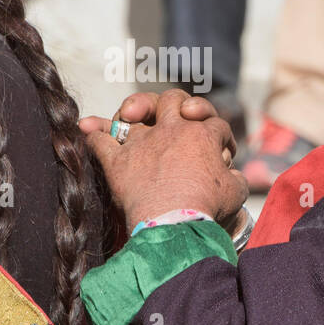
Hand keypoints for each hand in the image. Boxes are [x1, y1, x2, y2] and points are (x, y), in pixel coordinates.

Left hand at [80, 89, 246, 232]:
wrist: (176, 225)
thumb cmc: (208, 209)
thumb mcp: (235, 192)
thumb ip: (235, 178)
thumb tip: (232, 177)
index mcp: (203, 136)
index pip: (215, 125)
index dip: (221, 138)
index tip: (222, 155)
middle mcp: (172, 131)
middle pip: (174, 99)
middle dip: (178, 103)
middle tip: (179, 116)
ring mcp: (142, 143)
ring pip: (136, 110)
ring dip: (132, 108)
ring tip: (127, 113)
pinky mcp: (117, 162)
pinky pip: (100, 141)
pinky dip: (93, 135)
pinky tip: (88, 131)